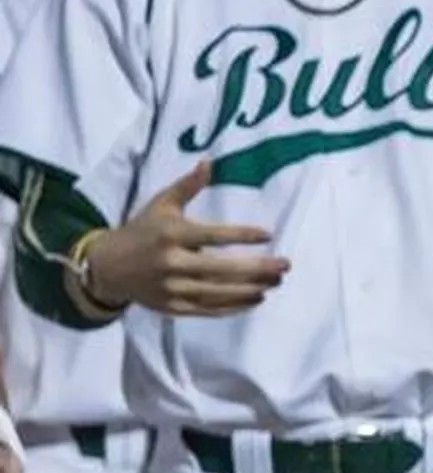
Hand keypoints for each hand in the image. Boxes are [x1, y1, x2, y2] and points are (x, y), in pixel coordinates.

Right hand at [83, 162, 285, 316]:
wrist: (106, 268)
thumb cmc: (141, 230)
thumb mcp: (161, 204)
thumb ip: (187, 186)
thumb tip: (210, 162)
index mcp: (171, 235)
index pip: (212, 236)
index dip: (242, 235)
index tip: (268, 234)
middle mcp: (172, 263)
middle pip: (221, 269)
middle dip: (257, 269)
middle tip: (285, 265)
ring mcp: (172, 289)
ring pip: (218, 293)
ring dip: (251, 289)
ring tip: (276, 282)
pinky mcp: (173, 308)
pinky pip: (209, 310)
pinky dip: (234, 307)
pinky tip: (255, 299)